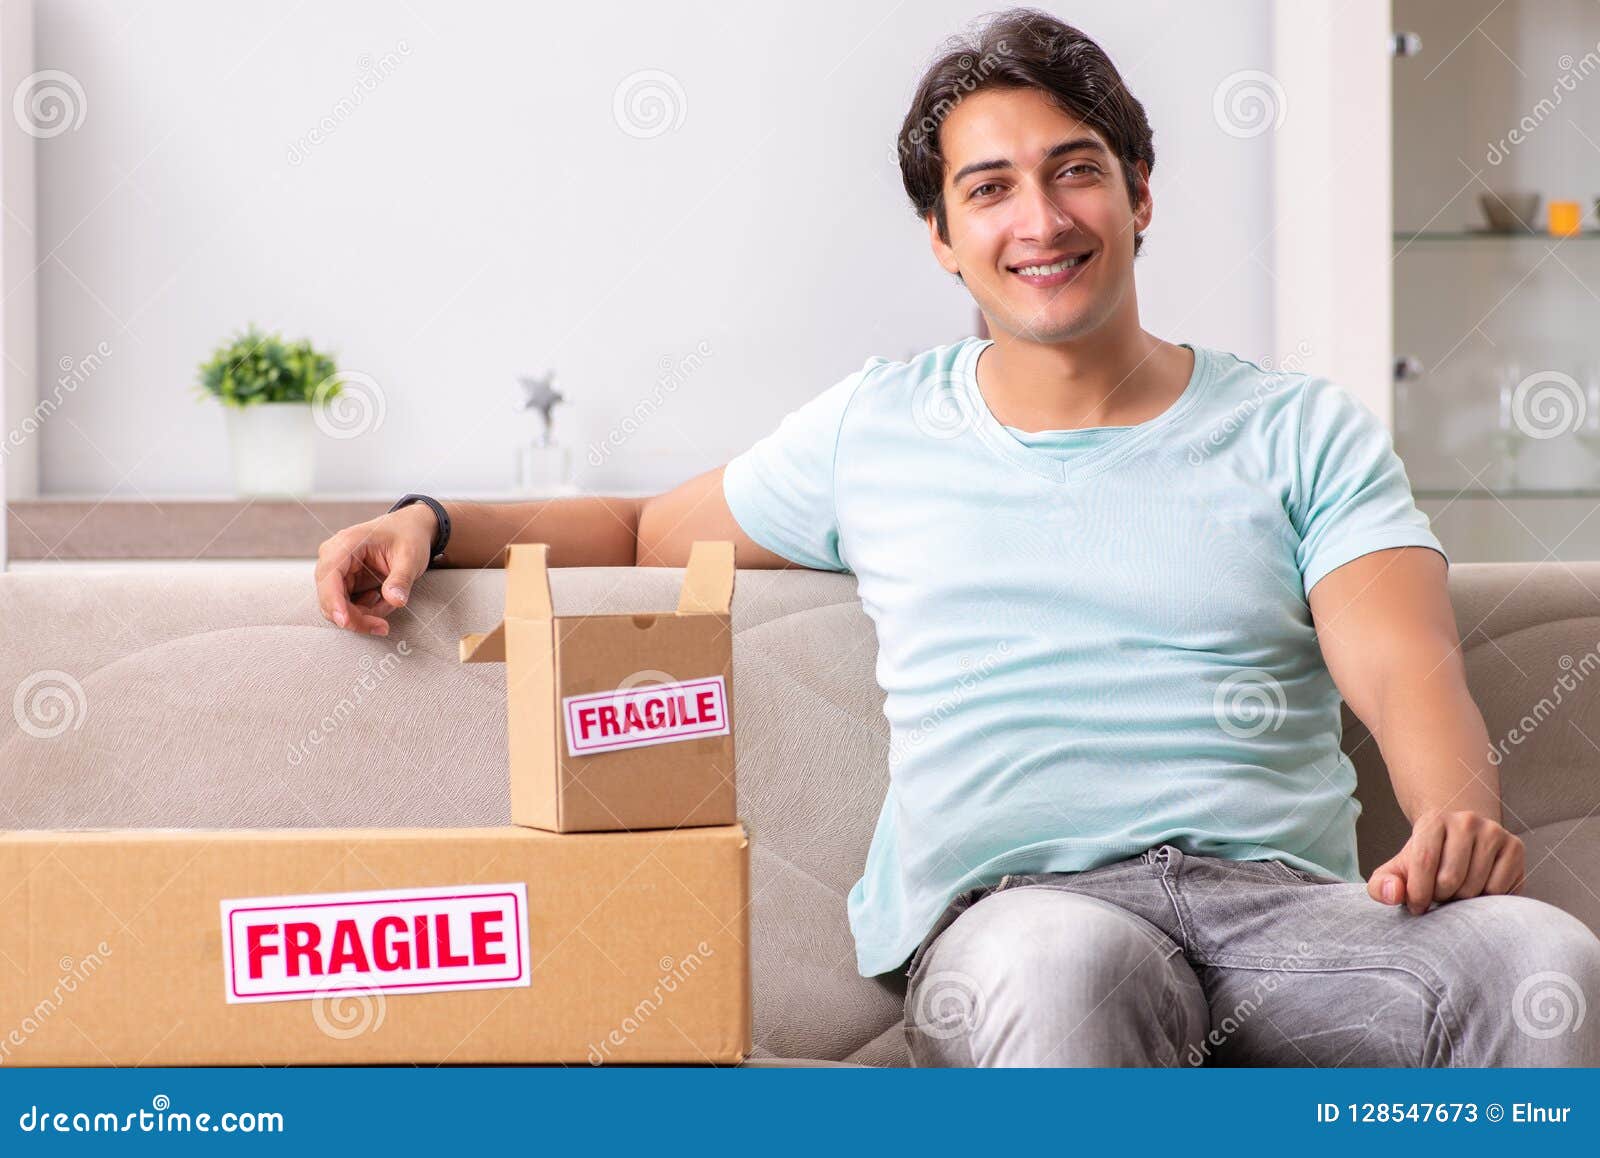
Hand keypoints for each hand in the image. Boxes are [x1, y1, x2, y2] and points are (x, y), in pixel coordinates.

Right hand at [314, 503, 436, 634]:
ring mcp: (337, 571)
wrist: (410, 529)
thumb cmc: (408, 537)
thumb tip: (396, 600)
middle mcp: (334, 557)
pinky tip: (383, 600)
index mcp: (347, 543)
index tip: (345, 621)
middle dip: (355, 617)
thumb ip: (401, 579)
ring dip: (364, 615)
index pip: (329, 575)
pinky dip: (366, 611)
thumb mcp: (410, 557)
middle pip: (330, 597)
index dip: (333, 600)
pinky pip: (348, 606)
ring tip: (390, 604)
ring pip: (338, 606)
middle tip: (382, 627)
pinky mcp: (344, 582)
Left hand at [1367, 809, 1525, 914]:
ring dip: (1463, 902)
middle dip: (1440, 897)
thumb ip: (1382, 884)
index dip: (1418, 893)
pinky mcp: (1515, 847)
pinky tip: (1477, 889)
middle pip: (1450, 878)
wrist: (1458, 841)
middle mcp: (1466, 820)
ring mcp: (1493, 832)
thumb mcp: (1397, 870)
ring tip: (1456, 891)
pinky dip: (1486, 900)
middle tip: (1439, 895)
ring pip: (1475, 888)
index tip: (1416, 906)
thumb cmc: (1425, 861)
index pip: (1424, 862)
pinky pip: (1500, 890)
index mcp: (1433, 820)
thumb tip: (1392, 895)